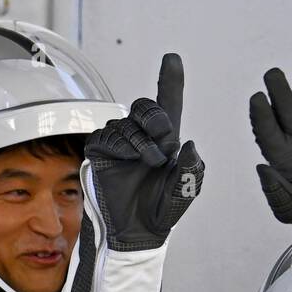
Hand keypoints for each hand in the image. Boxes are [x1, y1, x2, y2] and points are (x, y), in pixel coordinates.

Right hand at [85, 52, 204, 251]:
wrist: (138, 233)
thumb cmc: (162, 211)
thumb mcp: (185, 191)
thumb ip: (191, 168)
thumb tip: (188, 144)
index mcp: (165, 141)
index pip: (167, 104)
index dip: (170, 81)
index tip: (173, 58)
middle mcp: (141, 137)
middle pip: (144, 106)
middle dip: (156, 119)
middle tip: (164, 144)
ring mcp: (119, 144)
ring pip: (126, 124)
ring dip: (140, 142)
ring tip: (149, 163)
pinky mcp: (100, 153)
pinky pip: (105, 137)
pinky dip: (119, 145)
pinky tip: (128, 159)